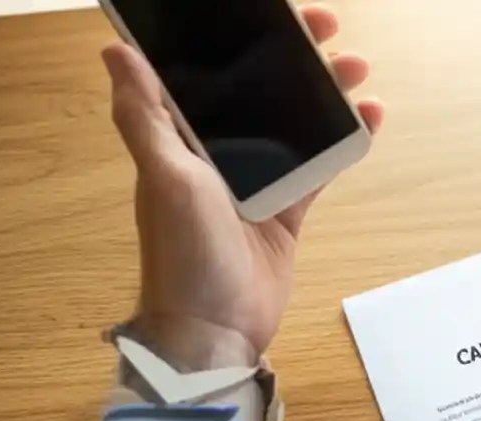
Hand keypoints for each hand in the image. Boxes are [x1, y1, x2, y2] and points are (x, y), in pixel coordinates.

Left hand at [103, 4, 384, 369]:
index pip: (208, 75)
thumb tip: (114, 53)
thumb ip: (144, 116)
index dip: (238, 42)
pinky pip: (316, 169)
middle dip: (292, 59)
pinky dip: (342, 145)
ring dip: (323, 95)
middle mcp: (214, 156)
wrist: (216, 329)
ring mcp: (253, 184)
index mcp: (179, 141)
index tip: (277, 17)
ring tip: (355, 70)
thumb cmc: (183, 254)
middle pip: (257, 93)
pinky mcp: (284, 212)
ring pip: (292, 125)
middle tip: (327, 31)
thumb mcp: (163, 178)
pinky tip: (366, 121)